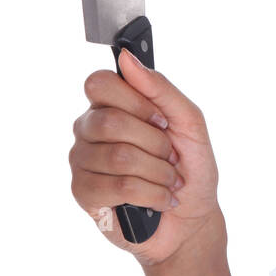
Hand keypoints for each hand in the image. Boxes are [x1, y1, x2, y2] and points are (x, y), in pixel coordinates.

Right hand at [70, 48, 223, 265]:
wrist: (193, 218)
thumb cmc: (190, 167)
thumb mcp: (189, 122)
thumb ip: (160, 88)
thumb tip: (126, 57)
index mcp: (112, 104)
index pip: (100, 83)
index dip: (134, 101)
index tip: (161, 120)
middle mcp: (89, 128)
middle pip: (110, 120)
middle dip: (154, 143)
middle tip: (169, 156)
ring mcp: (82, 160)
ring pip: (117, 156)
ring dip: (157, 173)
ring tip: (167, 181)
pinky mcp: (83, 193)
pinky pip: (116, 186)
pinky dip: (151, 194)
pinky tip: (159, 200)